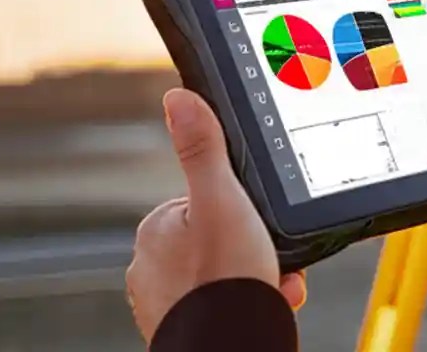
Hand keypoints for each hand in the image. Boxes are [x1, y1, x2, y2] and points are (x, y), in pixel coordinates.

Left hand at [125, 89, 306, 342]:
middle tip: (272, 258)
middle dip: (254, 247)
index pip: (208, 202)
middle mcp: (153, 266)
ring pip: (228, 272)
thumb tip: (179, 99)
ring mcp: (168, 300)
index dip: (243, 211)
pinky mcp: (187, 325)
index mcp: (156, 229)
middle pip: (222, 238)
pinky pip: (227, 302)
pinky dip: (249, 301)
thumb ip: (203, 149)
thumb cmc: (224, 278)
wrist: (230, 342)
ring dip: (257, 275)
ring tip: (272, 285)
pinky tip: (264, 304)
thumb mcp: (223, 199)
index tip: (260, 224)